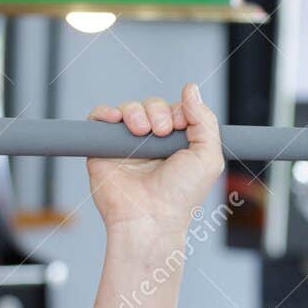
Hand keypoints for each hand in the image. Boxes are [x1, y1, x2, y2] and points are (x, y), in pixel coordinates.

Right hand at [86, 84, 223, 236]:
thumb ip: (205, 121)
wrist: (150, 219)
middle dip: (158, 111)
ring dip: (136, 112)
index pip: (176, 110)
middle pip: (152, 106)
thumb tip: (191, 89)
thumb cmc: (180, 197)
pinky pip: (99, 118)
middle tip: (161, 132)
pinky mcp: (102, 149)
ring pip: (128, 109)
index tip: (180, 127)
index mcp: (177, 145)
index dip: (179, 111)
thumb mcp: (207, 158)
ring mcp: (127, 145)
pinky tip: (115, 119)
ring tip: (141, 131)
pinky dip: (105, 112)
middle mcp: (152, 144)